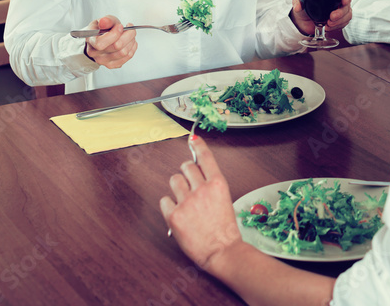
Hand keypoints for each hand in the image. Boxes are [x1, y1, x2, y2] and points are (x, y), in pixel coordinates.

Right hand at [84, 15, 136, 68]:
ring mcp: (103, 61)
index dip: (115, 33)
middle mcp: (95, 53)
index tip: (121, 26)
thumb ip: (106, 20)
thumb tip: (104, 21)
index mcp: (90, 41)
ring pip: (124, 52)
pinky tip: (130, 42)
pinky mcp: (112, 64)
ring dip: (131, 41)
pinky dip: (132, 47)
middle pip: (117, 47)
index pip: (101, 42)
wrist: (98, 40)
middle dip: (128, 35)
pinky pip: (128, 56)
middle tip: (130, 29)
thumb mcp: (102, 21)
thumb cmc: (100, 30)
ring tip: (130, 35)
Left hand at [160, 136, 243, 273]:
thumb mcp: (224, 201)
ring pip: (174, 180)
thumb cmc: (225, 230)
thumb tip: (199, 177)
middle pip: (186, 166)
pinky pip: (164, 200)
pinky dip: (169, 205)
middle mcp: (202, 189)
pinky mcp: (174, 215)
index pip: (205, 158)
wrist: (221, 250)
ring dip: (177, 187)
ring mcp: (187, 201)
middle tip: (187, 181)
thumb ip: (211, 187)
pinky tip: (177, 212)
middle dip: (185, 172)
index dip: (198, 146)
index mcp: (218, 184)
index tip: (193, 139)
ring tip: (183, 199)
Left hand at [291, 0, 352, 34]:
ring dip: (339, 21)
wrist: (302, 21)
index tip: (344, 1)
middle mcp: (337, 0)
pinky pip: (344, 23)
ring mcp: (339, 11)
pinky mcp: (339, 21)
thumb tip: (298, 7)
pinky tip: (329, 27)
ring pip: (347, 15)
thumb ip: (297, 2)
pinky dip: (337, 26)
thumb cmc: (303, 7)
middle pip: (347, 5)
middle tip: (331, 18)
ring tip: (328, 24)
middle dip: (341, 13)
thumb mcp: (298, 1)